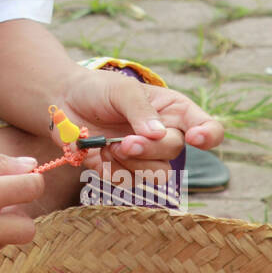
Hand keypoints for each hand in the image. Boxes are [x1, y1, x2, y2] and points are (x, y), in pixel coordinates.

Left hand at [59, 67, 224, 180]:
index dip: (209, 136)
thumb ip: (140, 110)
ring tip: (109, 146)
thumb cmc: (98, 89)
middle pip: (175, 153)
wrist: (62, 101)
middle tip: (125, 141)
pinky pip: (129, 183)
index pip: (208, 128)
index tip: (194, 139)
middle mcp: (164, 136)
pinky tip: (99, 155)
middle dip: (149, 149)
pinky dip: (113, 172)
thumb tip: (158, 134)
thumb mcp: (121, 90)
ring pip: (156, 175)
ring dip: (132, 164)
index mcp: (174, 112)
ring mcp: (144, 156)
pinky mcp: (122, 170)